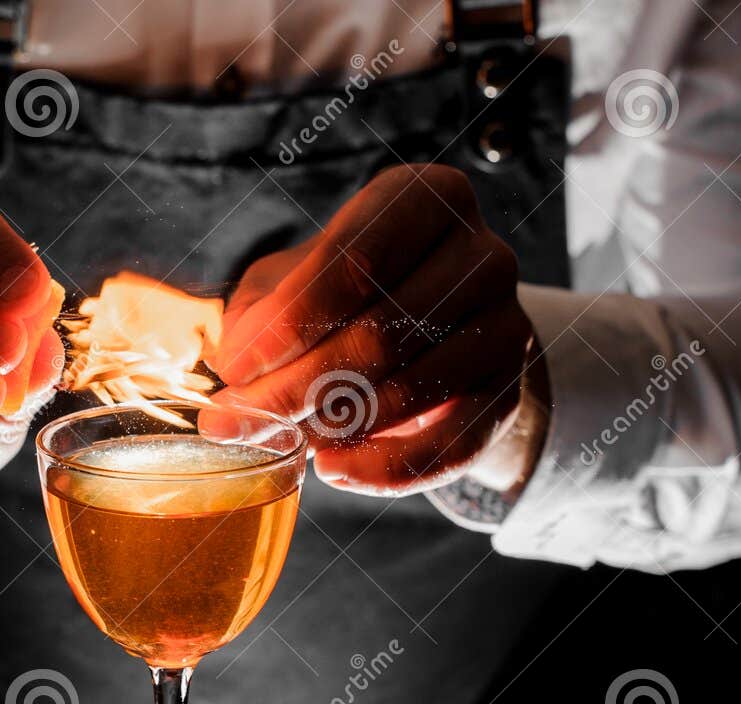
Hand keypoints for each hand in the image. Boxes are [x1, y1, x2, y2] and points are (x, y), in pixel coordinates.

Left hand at [208, 164, 542, 495]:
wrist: (431, 333)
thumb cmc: (347, 296)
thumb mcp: (294, 280)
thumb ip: (260, 312)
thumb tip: (232, 366)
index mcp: (425, 198)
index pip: (353, 260)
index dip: (287, 322)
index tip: (233, 370)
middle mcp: (481, 253)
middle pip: (378, 332)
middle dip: (294, 386)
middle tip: (236, 422)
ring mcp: (506, 324)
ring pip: (407, 390)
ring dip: (330, 427)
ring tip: (277, 440)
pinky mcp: (508, 393)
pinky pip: (449, 445)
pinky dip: (385, 468)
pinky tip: (332, 469)